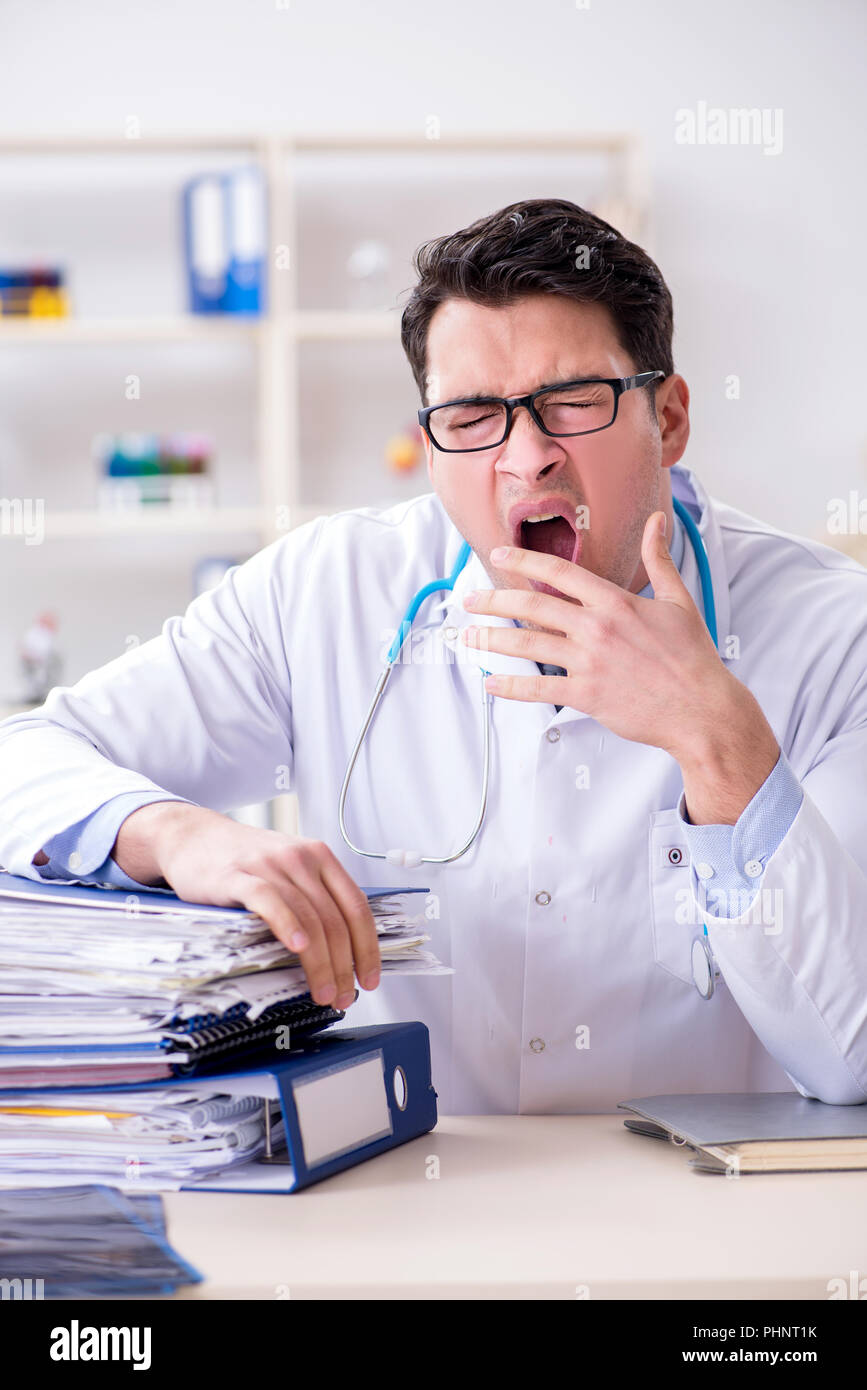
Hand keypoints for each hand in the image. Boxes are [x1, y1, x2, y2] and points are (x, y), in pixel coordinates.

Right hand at [113, 803, 379, 1008]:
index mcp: (320, 857)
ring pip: (309, 917)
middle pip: (334, 919)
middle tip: (344, 996)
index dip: (368, 947)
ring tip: (324, 991)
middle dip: (345, 965)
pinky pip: (270, 901)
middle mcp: (300, 858)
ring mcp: (270, 865)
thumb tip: (340, 952)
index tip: (370, 978)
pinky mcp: (238, 876)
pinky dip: (288, 925)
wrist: (191, 835)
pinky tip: (297, 948)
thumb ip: (312, 897)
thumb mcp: (287, 868)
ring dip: (321, 962)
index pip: (357, 907)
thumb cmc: (242, 860)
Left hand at [461, 510, 729, 758]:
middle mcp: (597, 627)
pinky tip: (491, 683)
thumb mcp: (678, 600)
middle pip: (533, 606)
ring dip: (492, 640)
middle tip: (469, 600)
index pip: (559, 572)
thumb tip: (657, 521)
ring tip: (467, 638)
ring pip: (529, 645)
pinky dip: (511, 686)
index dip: (524, 560)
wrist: (702, 708)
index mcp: (616, 601)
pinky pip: (540, 689)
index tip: (499, 556)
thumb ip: (659, 559)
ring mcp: (590, 662)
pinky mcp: (587, 695)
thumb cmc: (693, 657)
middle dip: (494, 601)